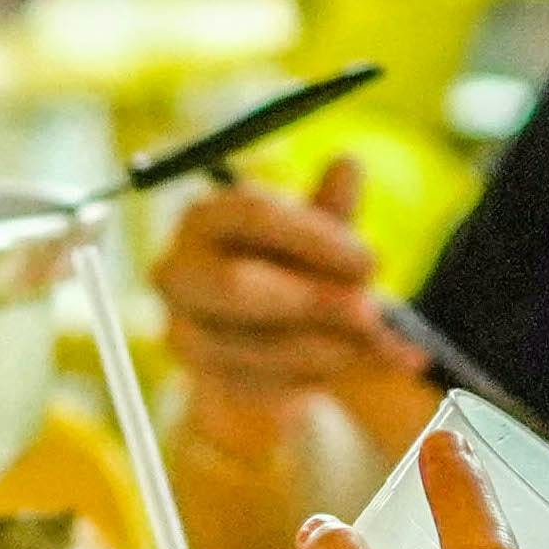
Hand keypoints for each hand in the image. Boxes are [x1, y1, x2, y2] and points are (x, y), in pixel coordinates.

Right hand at [153, 159, 431, 405]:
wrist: (265, 336)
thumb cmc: (293, 268)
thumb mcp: (318, 235)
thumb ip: (333, 208)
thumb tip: (349, 164)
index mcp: (206, 216)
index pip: (251, 215)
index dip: (313, 239)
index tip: (369, 262)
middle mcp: (178, 271)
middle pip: (233, 286)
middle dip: (309, 302)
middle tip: (370, 314)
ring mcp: (181, 328)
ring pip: (253, 345)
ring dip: (321, 347)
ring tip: (368, 343)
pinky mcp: (201, 379)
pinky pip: (258, 385)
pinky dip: (309, 378)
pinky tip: (338, 362)